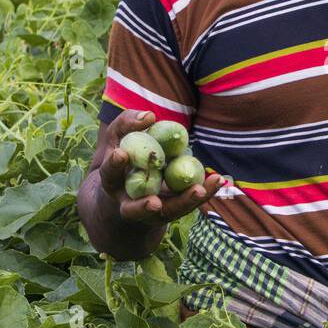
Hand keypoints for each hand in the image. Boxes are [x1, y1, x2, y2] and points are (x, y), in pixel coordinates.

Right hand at [98, 110, 223, 223]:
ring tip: (199, 189)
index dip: (114, 165)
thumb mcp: (117, 137)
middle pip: (134, 210)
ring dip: (184, 202)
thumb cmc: (123, 155)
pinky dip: (204, 192)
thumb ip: (127, 123)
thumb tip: (150, 116)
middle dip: (143, 207)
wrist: (128, 187)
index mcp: (111, 183)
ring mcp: (152, 212)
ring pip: (168, 212)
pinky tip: (217, 179)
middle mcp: (128, 203)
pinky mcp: (173, 210)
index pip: (110, 174)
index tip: (122, 154)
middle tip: (154, 203)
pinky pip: (189, 203)